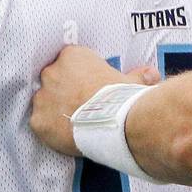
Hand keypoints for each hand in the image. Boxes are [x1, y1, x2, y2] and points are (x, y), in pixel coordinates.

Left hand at [30, 45, 159, 156]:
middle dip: (63, 90)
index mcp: (73, 56)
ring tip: (72, 122)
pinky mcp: (38, 120)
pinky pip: (41, 123)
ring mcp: (42, 97)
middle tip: (80, 105)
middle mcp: (52, 72)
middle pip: (52, 79)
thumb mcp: (133, 83)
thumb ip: (138, 76)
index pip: (69, 61)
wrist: (115, 122)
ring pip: (44, 101)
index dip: (78, 75)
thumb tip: (152, 74)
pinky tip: (64, 135)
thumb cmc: (123, 98)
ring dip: (55, 110)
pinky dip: (50, 129)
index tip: (87, 86)